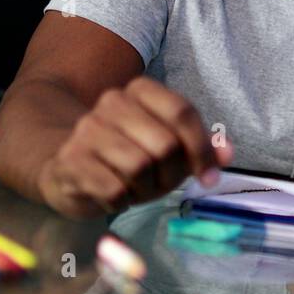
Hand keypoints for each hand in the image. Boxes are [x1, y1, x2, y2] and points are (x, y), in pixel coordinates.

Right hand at [38, 76, 232, 217]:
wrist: (65, 170)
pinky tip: (114, 196)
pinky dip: (121, 201)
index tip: (208, 177)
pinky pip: (114, 189)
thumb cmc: (126, 159)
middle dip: (170, 175)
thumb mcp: (168, 150)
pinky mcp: (70, 162)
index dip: (202, 148)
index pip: (182, 112)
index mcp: (139, 91)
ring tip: (135, 189)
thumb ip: (199, 147)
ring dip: (145, 189)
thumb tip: (228, 153)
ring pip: (139, 166)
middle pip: (165, 144)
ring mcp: (87, 131)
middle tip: (159, 184)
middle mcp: (111, 103)